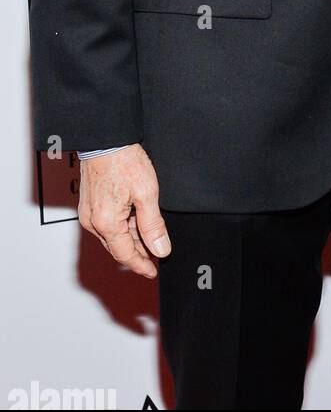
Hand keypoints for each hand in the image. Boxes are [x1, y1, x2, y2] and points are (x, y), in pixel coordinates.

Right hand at [78, 144, 169, 277]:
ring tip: (149, 239)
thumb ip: (153, 225)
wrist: (106, 140)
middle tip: (155, 256)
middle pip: (117, 247)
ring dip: (130, 240)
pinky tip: (135, 222)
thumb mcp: (147, 194)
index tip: (152, 272)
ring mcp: (88, 213)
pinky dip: (121, 228)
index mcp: (107, 223)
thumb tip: (161, 249)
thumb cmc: (125, 161)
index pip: (125, 255)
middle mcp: (93, 222)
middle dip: (137, 253)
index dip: (141, 265)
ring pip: (112, 236)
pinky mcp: (88, 204)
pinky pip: (106, 225)